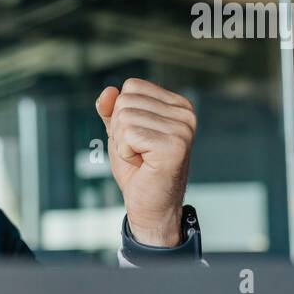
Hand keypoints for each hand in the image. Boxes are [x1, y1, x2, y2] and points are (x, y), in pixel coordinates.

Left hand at [95, 78, 196, 246]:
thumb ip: (111, 110)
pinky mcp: (174, 145)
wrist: (150, 206)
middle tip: (138, 152)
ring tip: (142, 158)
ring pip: (124, 117)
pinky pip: (128, 135)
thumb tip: (107, 91)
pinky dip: (126, 153)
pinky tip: (143, 164)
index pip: (131, 87)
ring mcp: (183, 128)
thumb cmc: (138, 169)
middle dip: (120, 130)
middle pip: (125, 101)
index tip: (137, 138)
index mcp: (178, 104)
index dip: (121, 115)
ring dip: (123, 143)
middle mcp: (186, 113)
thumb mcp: (119, 132)